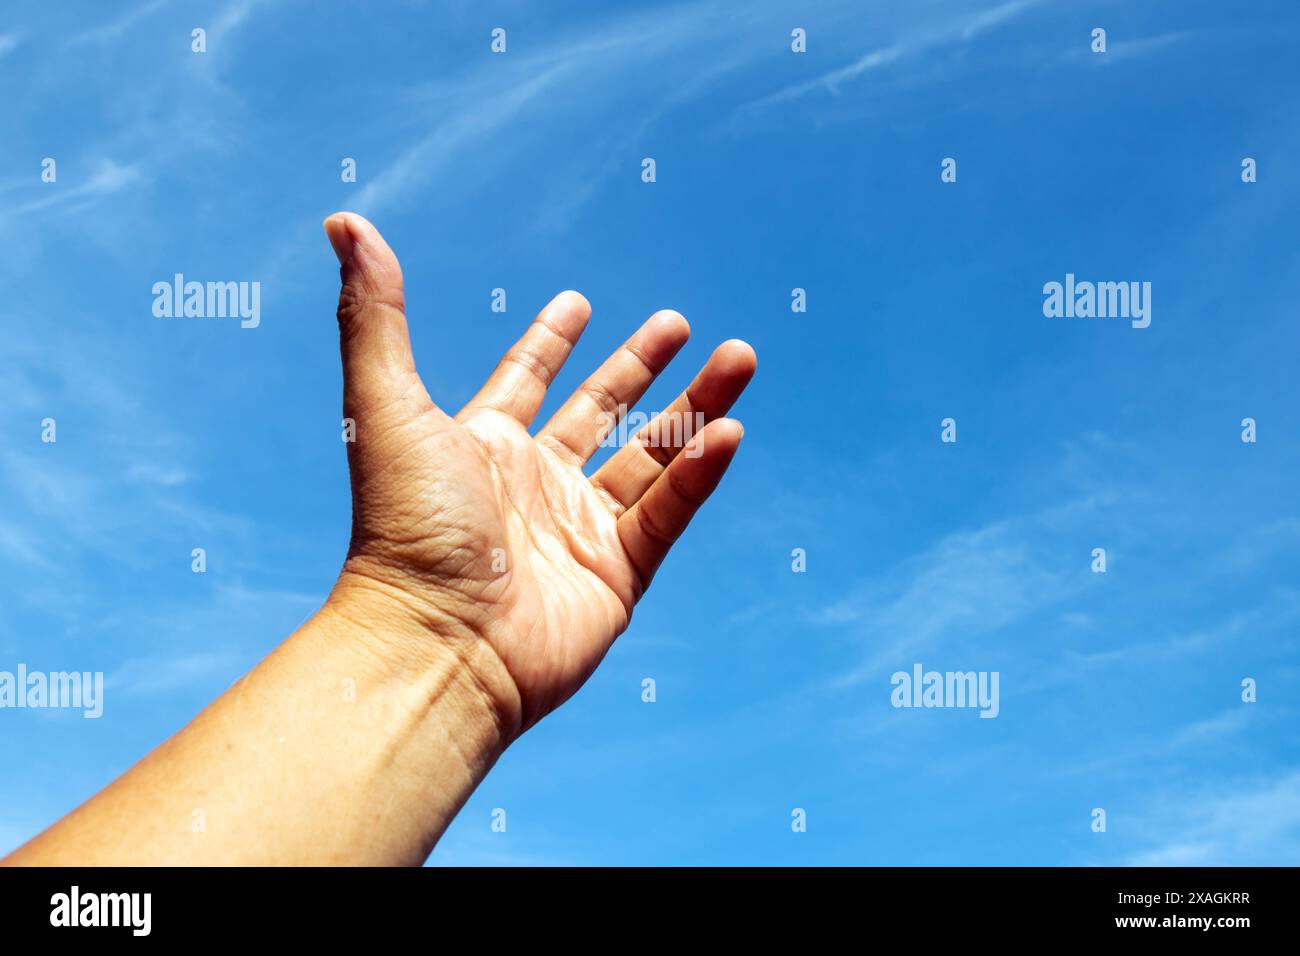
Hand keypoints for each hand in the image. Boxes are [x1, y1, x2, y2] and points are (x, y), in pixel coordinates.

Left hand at [323, 213, 755, 733]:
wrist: (438, 646)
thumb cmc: (406, 528)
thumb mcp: (387, 404)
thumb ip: (375, 314)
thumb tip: (346, 220)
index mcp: (482, 447)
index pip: (524, 382)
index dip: (550, 343)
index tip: (580, 305)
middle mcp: (532, 486)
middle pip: (601, 413)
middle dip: (642, 368)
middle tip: (681, 325)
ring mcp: (578, 532)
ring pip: (651, 457)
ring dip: (696, 408)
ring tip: (741, 357)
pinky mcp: (617, 576)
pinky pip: (669, 512)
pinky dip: (700, 472)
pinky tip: (730, 429)